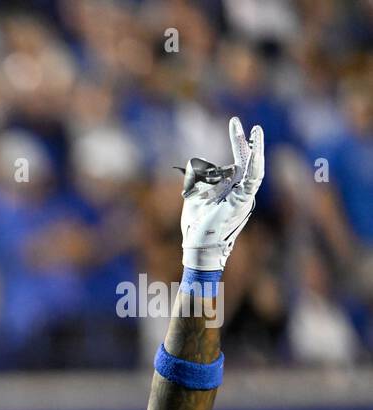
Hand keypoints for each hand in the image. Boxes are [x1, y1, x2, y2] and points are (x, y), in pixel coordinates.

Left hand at [179, 117, 263, 270]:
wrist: (197, 247)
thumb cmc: (197, 225)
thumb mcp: (195, 195)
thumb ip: (202, 179)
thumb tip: (202, 163)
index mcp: (235, 189)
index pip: (241, 162)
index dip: (240, 143)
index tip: (235, 123)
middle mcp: (243, 192)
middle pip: (248, 161)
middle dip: (244, 141)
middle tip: (236, 120)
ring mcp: (244, 197)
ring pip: (253, 169)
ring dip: (252, 149)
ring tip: (252, 131)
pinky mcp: (241, 203)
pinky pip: (251, 181)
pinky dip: (254, 165)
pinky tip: (253, 150)